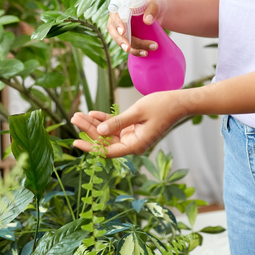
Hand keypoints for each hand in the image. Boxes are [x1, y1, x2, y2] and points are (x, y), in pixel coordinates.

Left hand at [71, 90, 185, 157]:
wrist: (180, 102)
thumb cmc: (162, 106)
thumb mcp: (138, 112)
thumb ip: (118, 122)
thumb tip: (100, 130)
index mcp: (136, 145)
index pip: (108, 151)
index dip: (90, 147)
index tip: (75, 141)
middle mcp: (133, 144)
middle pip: (105, 141)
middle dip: (89, 130)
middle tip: (74, 118)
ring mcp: (133, 136)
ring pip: (108, 133)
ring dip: (94, 124)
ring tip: (78, 115)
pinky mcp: (134, 128)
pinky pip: (115, 126)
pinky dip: (105, 120)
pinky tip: (92, 114)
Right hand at [107, 0, 167, 56]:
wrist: (159, 11)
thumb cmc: (155, 4)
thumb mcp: (156, 3)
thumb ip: (152, 9)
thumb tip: (147, 21)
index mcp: (122, 6)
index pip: (115, 14)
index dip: (117, 23)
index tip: (123, 32)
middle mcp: (118, 18)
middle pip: (114, 30)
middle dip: (121, 40)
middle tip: (128, 48)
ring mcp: (121, 29)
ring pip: (120, 40)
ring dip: (131, 48)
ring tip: (145, 52)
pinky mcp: (127, 37)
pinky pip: (128, 46)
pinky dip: (136, 51)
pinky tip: (145, 53)